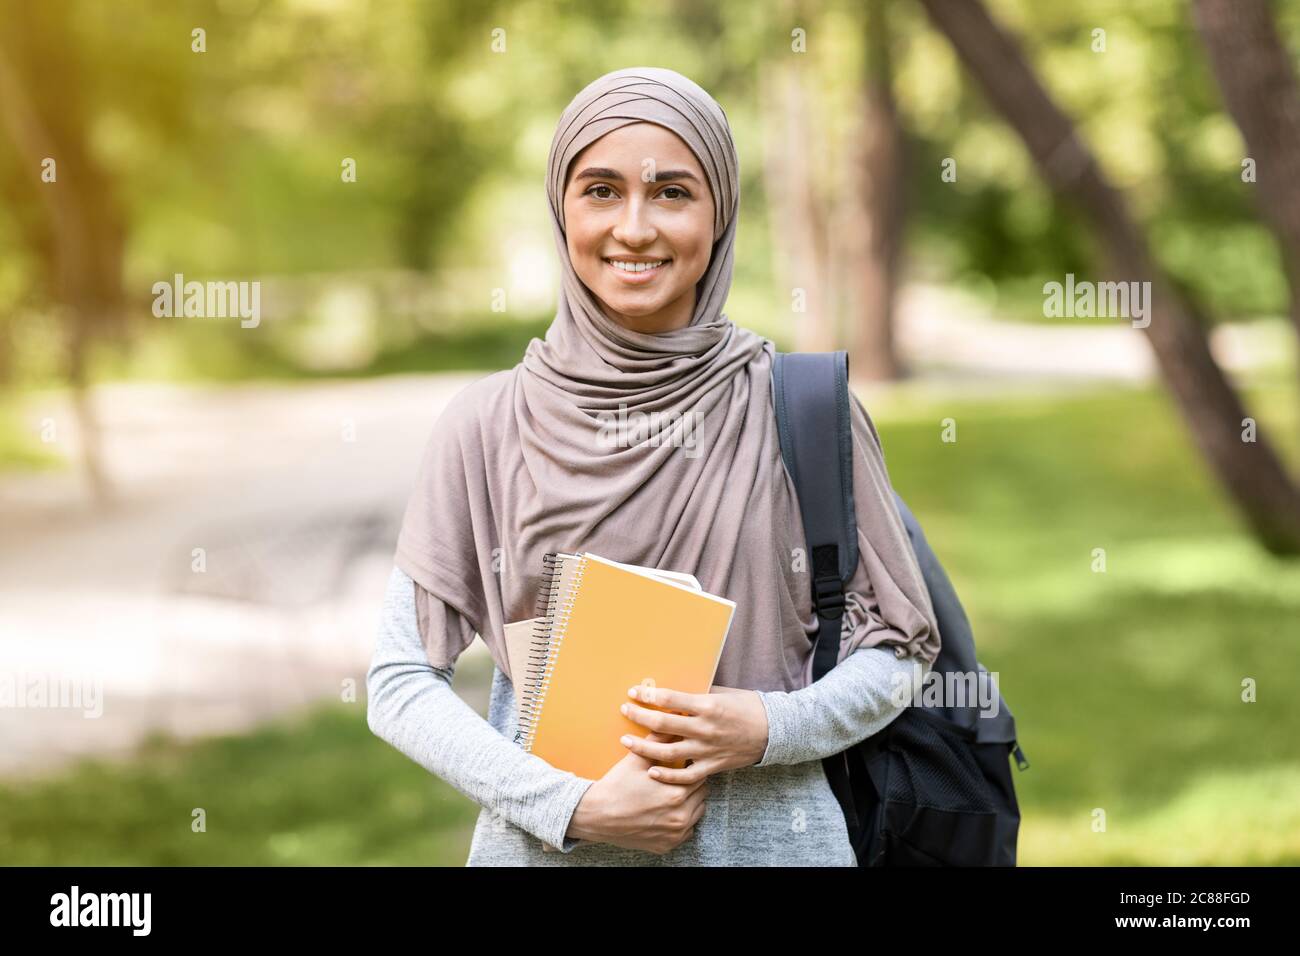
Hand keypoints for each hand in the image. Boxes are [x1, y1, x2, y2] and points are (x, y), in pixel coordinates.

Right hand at [564, 731, 709, 854]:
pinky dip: (681, 822)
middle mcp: (680, 817)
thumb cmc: (617, 786)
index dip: (691, 767)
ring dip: (690, 803)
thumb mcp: (637, 759)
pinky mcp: (667, 846)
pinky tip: (667, 811)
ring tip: (672, 793)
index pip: (699, 775)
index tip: (682, 763)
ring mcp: (674, 834)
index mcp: (676, 794)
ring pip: (696, 813)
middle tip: (677, 777)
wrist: (596, 816)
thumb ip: (659, 738)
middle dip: (692, 783)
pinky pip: (686, 832)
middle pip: (701, 794)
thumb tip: (674, 716)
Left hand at [617, 683, 768, 783]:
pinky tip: (651, 770)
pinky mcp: (713, 766)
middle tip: (625, 710)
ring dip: (643, 747)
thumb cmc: (748, 706)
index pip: (669, 699)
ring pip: (668, 752)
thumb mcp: (722, 693)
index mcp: (707, 705)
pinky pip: (686, 776)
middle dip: (639, 716)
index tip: (634, 692)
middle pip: (662, 724)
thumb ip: (697, 695)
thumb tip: (671, 693)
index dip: (648, 695)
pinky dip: (667, 775)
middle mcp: (705, 728)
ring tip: (626, 741)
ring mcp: (708, 750)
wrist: (774, 731)